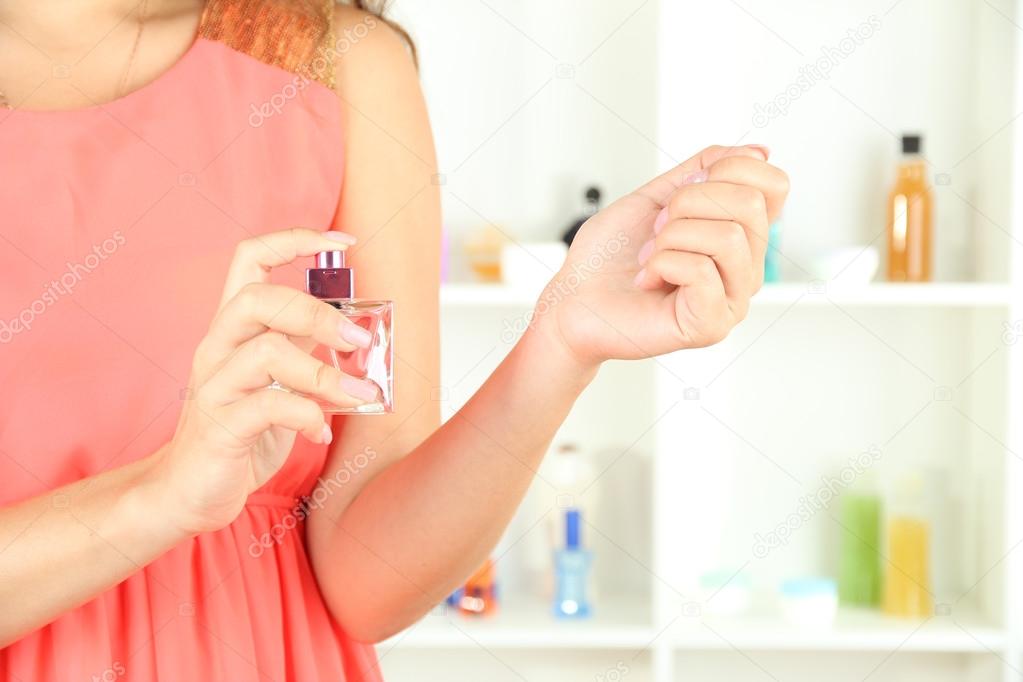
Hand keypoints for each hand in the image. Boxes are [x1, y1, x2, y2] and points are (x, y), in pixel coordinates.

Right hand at [149, 229, 378, 534]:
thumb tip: (356, 333)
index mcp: (233, 328)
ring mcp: (213, 385)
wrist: (187, 492)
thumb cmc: (240, 433)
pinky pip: (268, 406)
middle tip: (358, 341)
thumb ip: (305, 353)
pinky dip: (308, 415)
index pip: (250, 258)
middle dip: (318, 313)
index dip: (295, 239)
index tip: (343, 241)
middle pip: (260, 299)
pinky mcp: (219, 425)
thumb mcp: (278, 384)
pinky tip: (322, 431)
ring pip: (267, 351)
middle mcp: (217, 347)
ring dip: (324, 373)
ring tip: (356, 395)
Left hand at [540, 145, 788, 367]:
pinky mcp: (711, 325)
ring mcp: (732, 300)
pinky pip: (702, 270)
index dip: (730, 169)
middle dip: (688, 203)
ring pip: (729, 237)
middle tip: (657, 230)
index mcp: (739, 236)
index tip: (685, 188)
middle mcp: (745, 269)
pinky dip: (662, 264)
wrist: (574, 298)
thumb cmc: (609, 257)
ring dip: (672, 237)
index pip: (773, 185)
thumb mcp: (656, 196)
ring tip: (650, 257)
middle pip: (749, 203)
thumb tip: (758, 152)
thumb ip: (704, 171)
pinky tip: (648, 279)